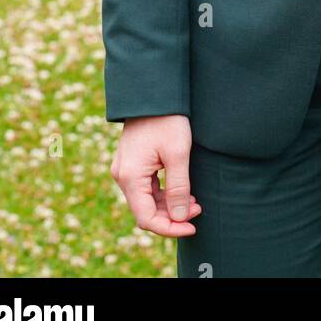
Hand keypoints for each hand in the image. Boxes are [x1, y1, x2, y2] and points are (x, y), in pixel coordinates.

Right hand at [110, 114, 201, 236]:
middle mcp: (122, 176)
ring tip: (194, 201)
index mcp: (130, 177)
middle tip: (198, 210)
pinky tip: (182, 191)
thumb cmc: (167, 119)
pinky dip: (163, 194)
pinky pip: (145, 188)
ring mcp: (125, 169)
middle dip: (172, 216)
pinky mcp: (131, 163)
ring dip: (169, 205)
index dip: (170, 228)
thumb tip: (180, 218)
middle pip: (145, 211)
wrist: (154, 92)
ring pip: (146, 200)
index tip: (192, 227)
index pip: (146, 218)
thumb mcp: (178, 154)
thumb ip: (179, 188)